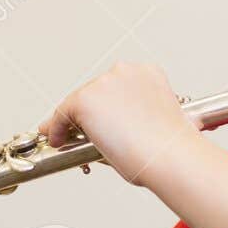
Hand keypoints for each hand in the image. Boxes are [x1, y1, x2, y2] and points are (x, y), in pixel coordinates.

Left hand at [38, 61, 201, 186]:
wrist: (171, 157)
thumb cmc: (170, 149)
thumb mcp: (156, 124)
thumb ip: (135, 120)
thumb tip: (114, 136)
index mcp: (149, 73)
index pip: (119, 86)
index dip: (107, 105)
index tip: (101, 119)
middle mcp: (126, 71)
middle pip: (97, 91)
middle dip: (91, 113)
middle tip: (82, 133)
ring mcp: (104, 83)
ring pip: (80, 102)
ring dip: (76, 120)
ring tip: (70, 139)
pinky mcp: (85, 100)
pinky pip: (62, 114)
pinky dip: (56, 128)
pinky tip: (57, 140)